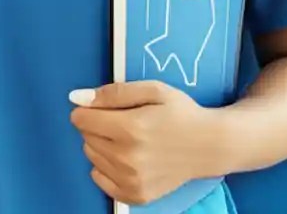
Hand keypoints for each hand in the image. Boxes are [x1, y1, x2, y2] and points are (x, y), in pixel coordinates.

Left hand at [69, 81, 223, 205]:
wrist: (209, 146)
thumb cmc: (181, 113)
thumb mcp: (152, 90)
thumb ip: (112, 93)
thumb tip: (77, 98)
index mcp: (130, 128)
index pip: (80, 119)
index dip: (90, 109)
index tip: (107, 108)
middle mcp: (127, 158)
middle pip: (85, 137)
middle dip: (98, 125)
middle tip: (124, 122)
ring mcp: (131, 180)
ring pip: (91, 156)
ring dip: (102, 145)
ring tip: (129, 139)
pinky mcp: (135, 195)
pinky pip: (99, 178)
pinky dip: (106, 167)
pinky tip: (126, 158)